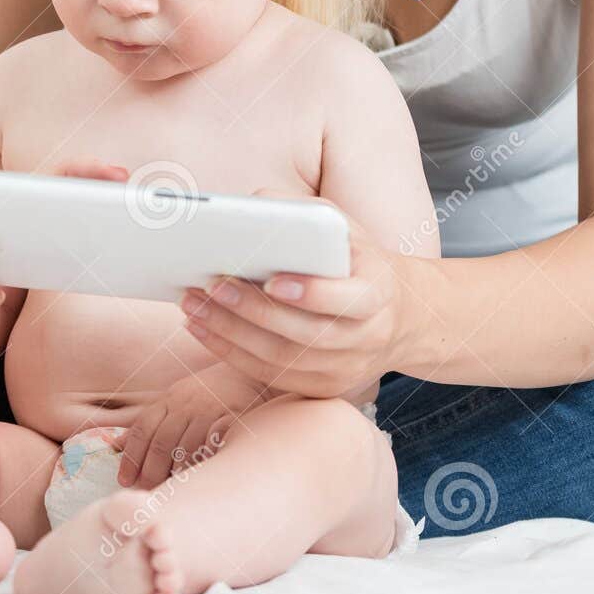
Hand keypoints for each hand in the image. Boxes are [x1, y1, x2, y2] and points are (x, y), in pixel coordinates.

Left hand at [115, 365, 272, 489]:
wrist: (253, 375)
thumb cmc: (209, 394)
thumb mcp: (176, 401)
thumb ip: (150, 423)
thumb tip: (114, 445)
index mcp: (170, 399)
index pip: (143, 428)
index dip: (131, 457)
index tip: (124, 481)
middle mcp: (188, 403)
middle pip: (162, 441)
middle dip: (151, 471)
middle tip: (147, 495)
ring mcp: (211, 409)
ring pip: (187, 446)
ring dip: (176, 472)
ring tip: (170, 493)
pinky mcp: (234, 417)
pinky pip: (215, 443)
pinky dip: (205, 461)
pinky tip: (200, 478)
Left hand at [178, 201, 425, 398]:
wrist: (400, 318)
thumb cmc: (360, 263)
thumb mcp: (347, 230)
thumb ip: (306, 215)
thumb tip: (252, 204)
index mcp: (379, 293)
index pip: (348, 299)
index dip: (311, 293)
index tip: (272, 279)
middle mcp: (366, 338)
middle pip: (304, 333)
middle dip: (252, 310)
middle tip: (210, 286)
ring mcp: (344, 369)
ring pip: (281, 360)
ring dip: (230, 333)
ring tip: (193, 306)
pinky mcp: (322, 388)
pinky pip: (271, 376)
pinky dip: (231, 353)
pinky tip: (203, 329)